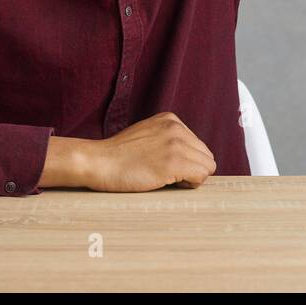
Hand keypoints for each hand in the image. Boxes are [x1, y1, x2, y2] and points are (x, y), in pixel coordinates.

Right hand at [83, 112, 217, 190]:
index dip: (187, 161)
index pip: (198, 145)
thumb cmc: (119, 155)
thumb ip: (168, 139)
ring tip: (169, 180)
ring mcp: (175, 145)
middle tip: (171, 177)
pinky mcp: (173, 163)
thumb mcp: (147, 135)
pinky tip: (170, 184)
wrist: (98, 162)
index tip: (169, 168)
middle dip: (193, 169)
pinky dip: (191, 184)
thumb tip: (191, 158)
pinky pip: (201, 176)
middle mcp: (176, 128)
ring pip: (207, 166)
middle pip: (206, 155)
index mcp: (171, 120)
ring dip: (192, 178)